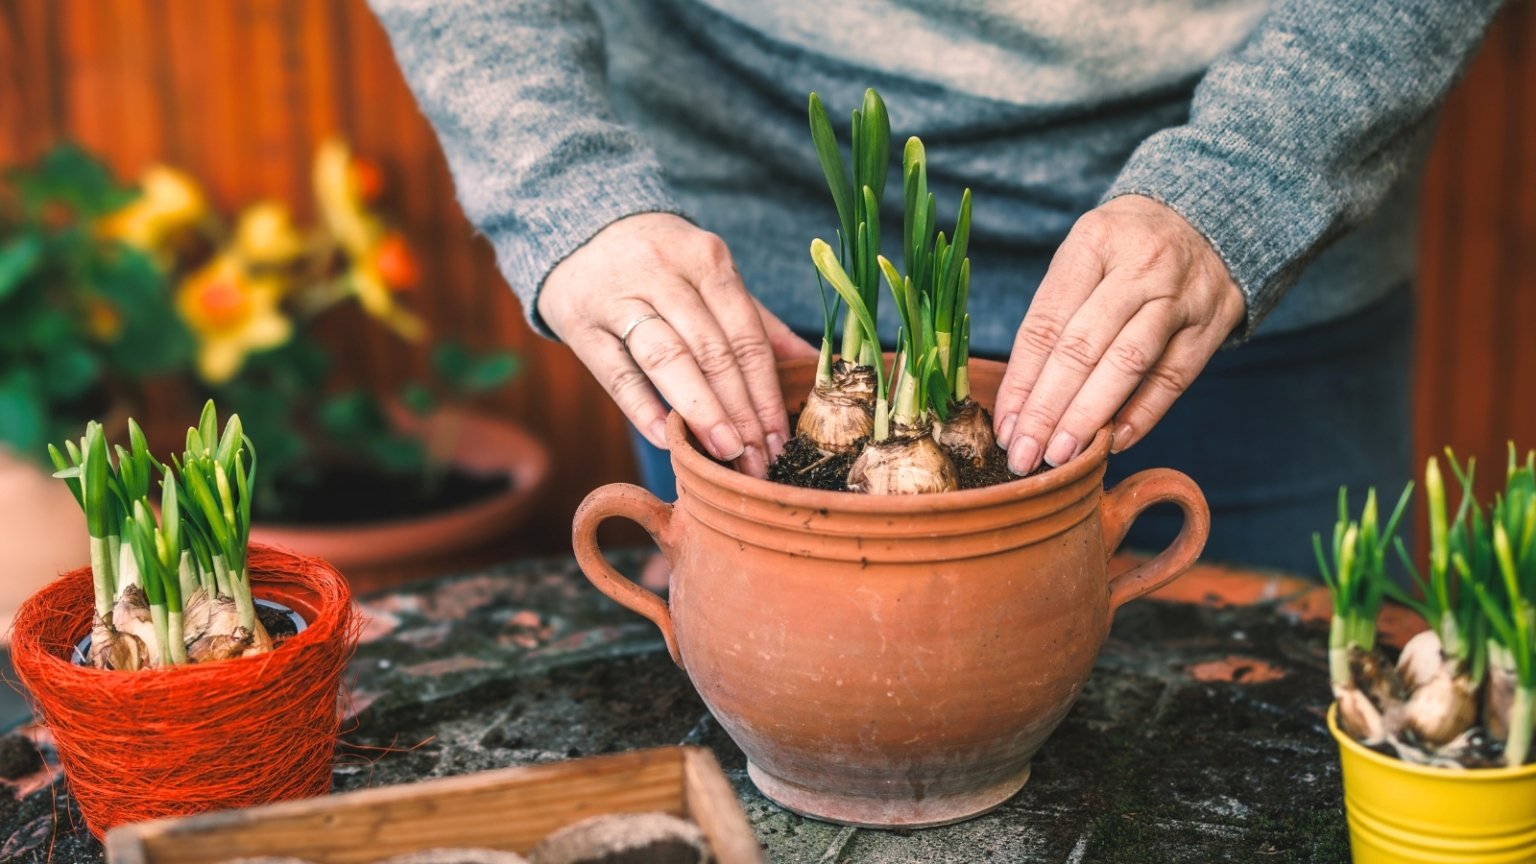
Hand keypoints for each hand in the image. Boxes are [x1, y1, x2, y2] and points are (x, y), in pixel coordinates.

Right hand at [538, 213, 817, 477]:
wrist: (580, 232)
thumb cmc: (662, 266)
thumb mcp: (710, 278)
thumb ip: (758, 323)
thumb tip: (816, 367)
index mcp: (706, 259)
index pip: (745, 336)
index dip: (765, 393)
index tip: (780, 440)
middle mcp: (662, 272)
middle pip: (710, 350)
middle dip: (739, 411)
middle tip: (756, 460)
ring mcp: (617, 296)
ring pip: (666, 358)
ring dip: (700, 411)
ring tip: (724, 452)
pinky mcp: (579, 322)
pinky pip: (615, 373)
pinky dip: (643, 409)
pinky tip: (668, 438)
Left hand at [993, 195, 1245, 473]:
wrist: (1207, 216)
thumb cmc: (1123, 249)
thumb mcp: (1083, 257)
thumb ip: (1056, 317)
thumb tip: (1021, 401)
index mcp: (1092, 243)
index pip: (1047, 323)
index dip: (1022, 382)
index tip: (1006, 428)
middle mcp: (1139, 266)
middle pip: (1083, 347)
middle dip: (1048, 408)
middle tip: (1026, 456)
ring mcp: (1181, 294)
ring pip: (1129, 363)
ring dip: (1091, 416)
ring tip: (1062, 455)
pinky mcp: (1214, 321)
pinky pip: (1175, 376)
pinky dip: (1143, 414)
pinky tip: (1114, 443)